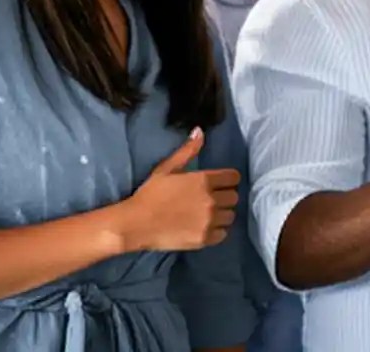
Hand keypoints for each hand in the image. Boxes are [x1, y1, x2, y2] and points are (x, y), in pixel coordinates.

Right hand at [117, 128, 241, 252]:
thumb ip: (187, 151)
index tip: (219, 184)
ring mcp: (209, 221)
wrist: (134, 224)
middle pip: (234, 197)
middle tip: (211, 199)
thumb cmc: (150, 194)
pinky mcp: (204, 238)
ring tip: (207, 214)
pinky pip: (223, 234)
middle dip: (225, 196)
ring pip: (231, 215)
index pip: (234, 177)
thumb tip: (200, 131)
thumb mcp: (167, 168)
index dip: (228, 179)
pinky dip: (217, 231)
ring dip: (222, 214)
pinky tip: (204, 227)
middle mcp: (211, 200)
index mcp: (204, 180)